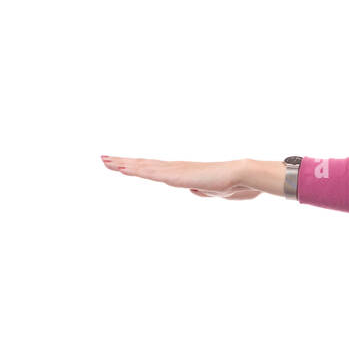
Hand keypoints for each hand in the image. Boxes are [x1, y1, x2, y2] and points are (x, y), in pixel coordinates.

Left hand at [100, 156, 260, 198]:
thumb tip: (193, 191)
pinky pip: (151, 172)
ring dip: (123, 164)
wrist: (241, 177)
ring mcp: (174, 170)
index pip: (153, 169)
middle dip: (122, 162)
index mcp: (181, 173)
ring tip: (105, 160)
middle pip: (143, 164)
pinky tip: (123, 169)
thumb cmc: (231, 184)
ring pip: (143, 166)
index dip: (136, 166)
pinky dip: (136, 170)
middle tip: (103, 158)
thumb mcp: (212, 192)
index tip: (120, 165)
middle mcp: (174, 168)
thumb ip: (200, 191)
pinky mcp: (176, 176)